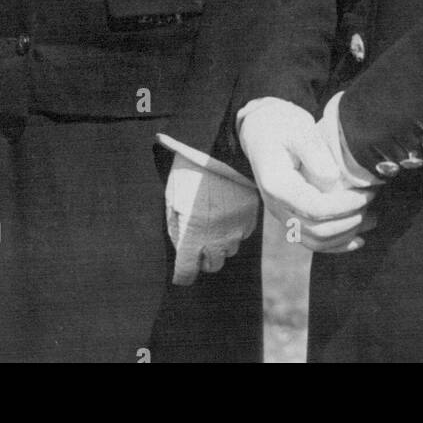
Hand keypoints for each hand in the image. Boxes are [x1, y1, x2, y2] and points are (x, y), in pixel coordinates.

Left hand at [165, 156, 259, 285]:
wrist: (219, 147)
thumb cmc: (188, 172)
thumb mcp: (172, 199)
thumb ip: (175, 228)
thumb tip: (180, 249)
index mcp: (192, 235)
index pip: (186, 273)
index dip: (182, 275)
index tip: (181, 272)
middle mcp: (217, 238)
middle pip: (211, 266)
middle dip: (203, 259)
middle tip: (198, 243)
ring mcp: (236, 228)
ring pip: (229, 251)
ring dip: (220, 244)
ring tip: (213, 222)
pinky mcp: (250, 217)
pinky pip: (243, 234)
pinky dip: (235, 229)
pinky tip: (227, 211)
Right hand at [238, 99, 375, 253]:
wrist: (261, 131)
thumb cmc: (281, 125)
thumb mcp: (297, 128)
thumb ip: (313, 150)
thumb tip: (333, 177)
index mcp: (277, 185)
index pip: (314, 207)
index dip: (344, 205)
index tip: (366, 193)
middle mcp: (277, 206)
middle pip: (316, 230)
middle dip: (350, 220)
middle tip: (372, 200)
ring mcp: (284, 214)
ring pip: (316, 242)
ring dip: (347, 234)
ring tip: (372, 217)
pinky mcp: (292, 216)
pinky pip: (313, 241)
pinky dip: (337, 244)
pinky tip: (358, 239)